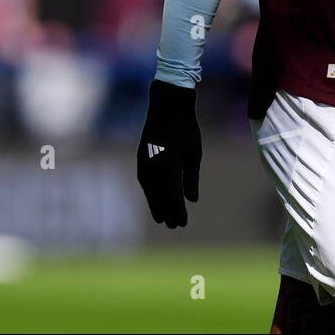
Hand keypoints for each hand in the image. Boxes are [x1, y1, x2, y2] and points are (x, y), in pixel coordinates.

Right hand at [137, 80, 201, 227]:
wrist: (167, 108)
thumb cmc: (186, 130)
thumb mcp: (194, 155)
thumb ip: (191, 179)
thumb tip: (190, 200)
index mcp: (170, 170)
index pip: (174, 199)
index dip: (178, 212)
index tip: (182, 224)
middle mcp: (154, 171)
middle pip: (160, 199)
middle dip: (167, 213)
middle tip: (173, 226)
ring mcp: (144, 165)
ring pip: (149, 193)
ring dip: (156, 205)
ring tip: (162, 218)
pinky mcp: (140, 160)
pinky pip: (144, 183)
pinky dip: (149, 193)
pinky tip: (153, 199)